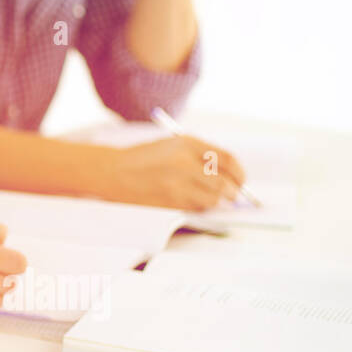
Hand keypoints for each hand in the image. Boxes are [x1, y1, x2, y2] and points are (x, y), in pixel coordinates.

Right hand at [103, 137, 246, 210]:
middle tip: (233, 196)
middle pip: (225, 182)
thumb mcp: (171, 146)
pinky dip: (200, 207)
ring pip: (214, 199)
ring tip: (208, 198)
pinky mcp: (169, 200)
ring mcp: (177, 183)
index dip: (239, 173)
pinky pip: (197, 208)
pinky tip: (190, 201)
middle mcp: (184, 162)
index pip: (227, 160)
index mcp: (187, 143)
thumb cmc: (142, 159)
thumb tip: (230, 177)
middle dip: (233, 192)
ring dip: (216, 202)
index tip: (240, 181)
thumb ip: (198, 156)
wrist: (111, 172)